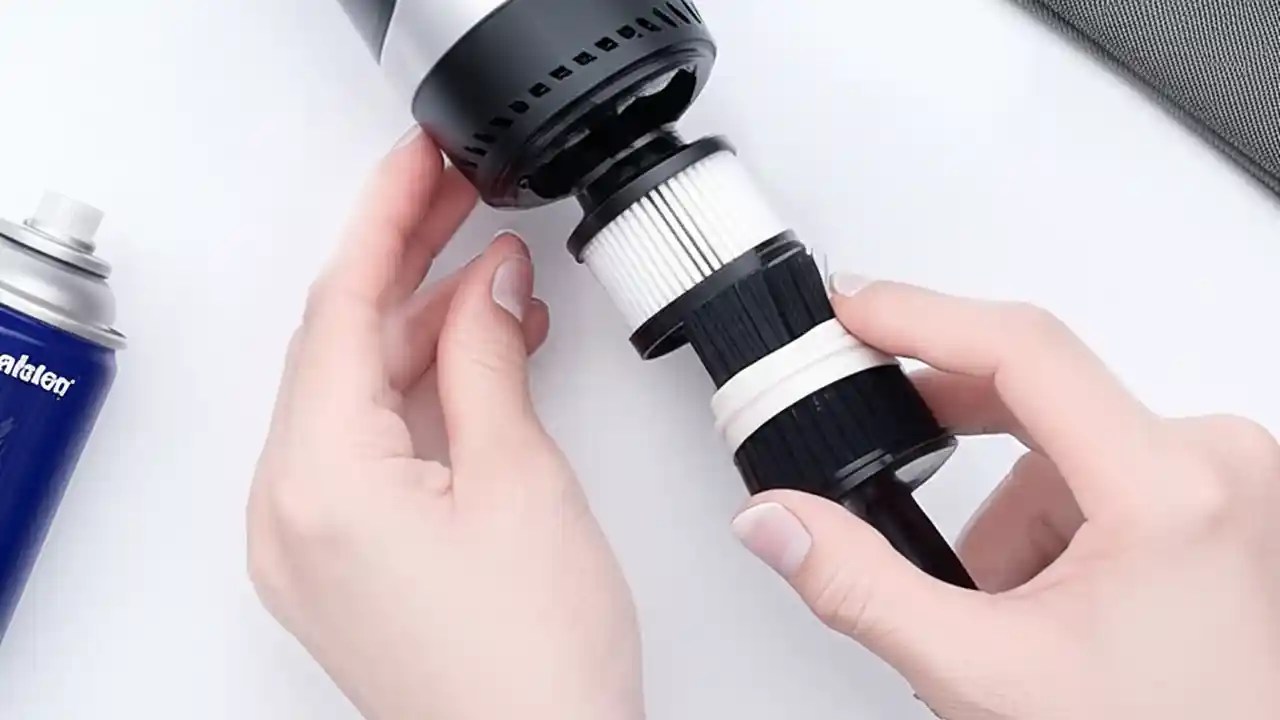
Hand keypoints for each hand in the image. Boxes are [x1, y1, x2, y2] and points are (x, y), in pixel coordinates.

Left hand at [247, 131, 642, 719]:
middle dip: (404, 266)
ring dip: (418, 330)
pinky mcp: (338, 560)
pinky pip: (363, 446)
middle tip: (461, 199)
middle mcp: (287, 513)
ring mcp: (306, 541)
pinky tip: (471, 356)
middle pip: (338, 347)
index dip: (386, 220)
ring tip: (489, 274)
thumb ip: (489, 363)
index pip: (340, 309)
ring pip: (353, 395)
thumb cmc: (533, 669)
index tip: (421, 163)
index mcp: (318, 483)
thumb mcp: (521, 480)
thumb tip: (487, 287)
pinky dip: (416, 394)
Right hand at [732, 276, 1279, 718]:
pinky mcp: (1213, 502)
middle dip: (951, 450)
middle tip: (882, 459)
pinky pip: (1098, 477)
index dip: (920, 316)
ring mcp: (1220, 481)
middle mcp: (1211, 463)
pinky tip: (1041, 598)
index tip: (854, 305)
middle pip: (1035, 396)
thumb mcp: (983, 671)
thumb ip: (860, 587)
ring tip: (999, 604)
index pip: (1024, 349)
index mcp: (1168, 488)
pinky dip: (1049, 527)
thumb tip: (779, 522)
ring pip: (1060, 448)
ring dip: (1005, 516)